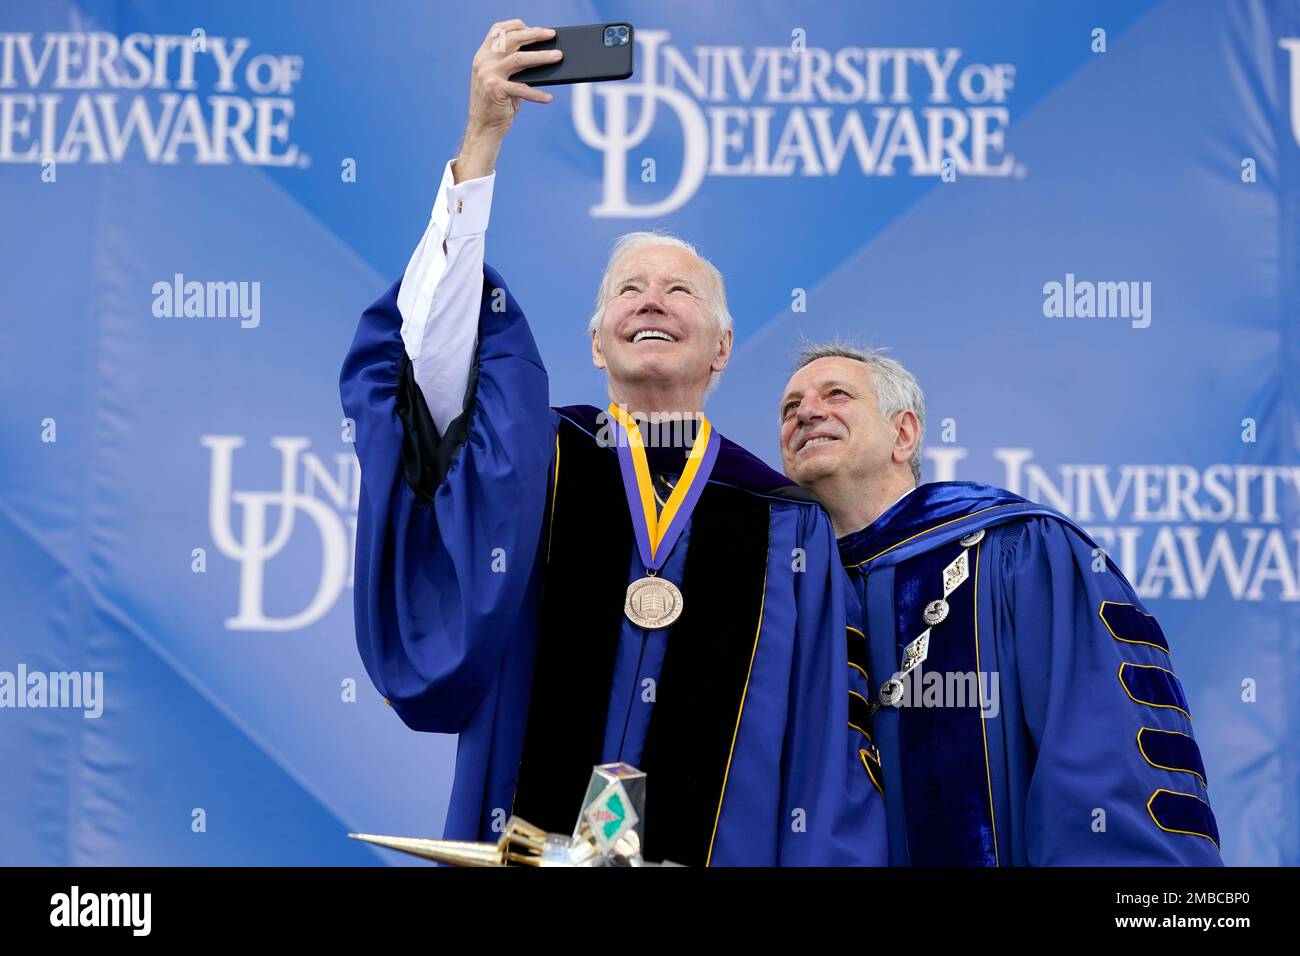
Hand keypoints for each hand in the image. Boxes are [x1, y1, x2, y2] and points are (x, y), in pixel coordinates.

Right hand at [455, 20, 561, 181]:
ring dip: (541, 57)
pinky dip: (537, 94)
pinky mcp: (495, 90)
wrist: (482, 128)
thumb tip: (543, 55)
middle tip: (552, 35)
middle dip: (534, 34)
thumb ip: (513, 66)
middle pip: (511, 39)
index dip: (516, 25)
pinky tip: (549, 98)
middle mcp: (483, 61)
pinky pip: (522, 89)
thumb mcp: (502, 79)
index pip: (498, 30)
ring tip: (558, 57)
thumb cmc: (497, 103)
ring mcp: (488, 74)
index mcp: (483, 55)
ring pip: (519, 58)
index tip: (534, 27)